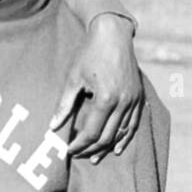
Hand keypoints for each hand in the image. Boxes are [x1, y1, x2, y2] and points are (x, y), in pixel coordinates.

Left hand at [50, 15, 143, 161]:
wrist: (113, 34)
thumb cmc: (90, 54)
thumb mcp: (73, 79)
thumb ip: (64, 105)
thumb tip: (52, 126)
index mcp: (106, 99)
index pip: (91, 133)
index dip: (79, 145)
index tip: (69, 150)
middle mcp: (123, 102)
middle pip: (107, 137)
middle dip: (91, 150)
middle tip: (79, 155)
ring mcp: (133, 100)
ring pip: (121, 133)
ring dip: (107, 147)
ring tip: (95, 157)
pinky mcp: (138, 96)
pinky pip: (133, 124)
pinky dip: (125, 138)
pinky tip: (117, 147)